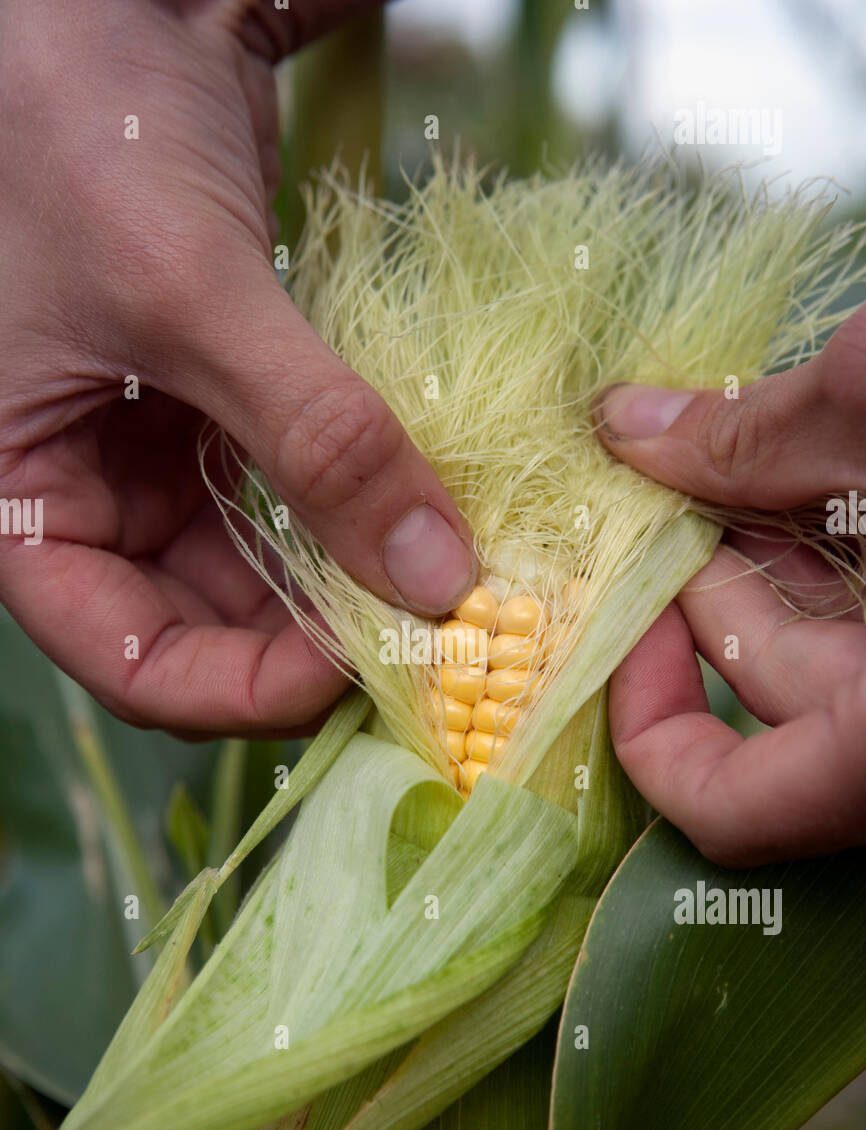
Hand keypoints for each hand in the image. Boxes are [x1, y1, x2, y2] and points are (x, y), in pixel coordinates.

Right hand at [0, 0, 475, 737]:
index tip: (359, 668)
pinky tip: (440, 503)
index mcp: (26, 504)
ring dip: (362, 573)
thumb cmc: (70, 127)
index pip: (131, 658)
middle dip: (326, 636)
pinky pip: (307, 480)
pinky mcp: (233, 395)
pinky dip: (371, 496)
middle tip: (445, 636)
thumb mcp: (185, 297)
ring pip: (275, 560)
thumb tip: (438, 577)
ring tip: (457, 577)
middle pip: (217, 623)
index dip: (242, 688)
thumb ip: (314, 439)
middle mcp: (97, 493)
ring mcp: (168, 447)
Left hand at [596, 304, 865, 865]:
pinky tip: (809, 475)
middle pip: (778, 709)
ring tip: (730, 466)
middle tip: (658, 507)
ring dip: (769, 566)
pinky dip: (832, 558)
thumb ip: (752, 435)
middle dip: (705, 600)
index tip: (626, 628)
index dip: (651, 731)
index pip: (737, 812)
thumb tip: (620, 423)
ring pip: (832, 659)